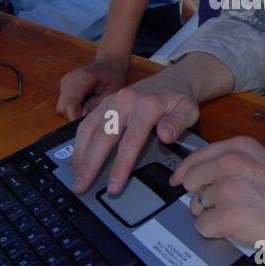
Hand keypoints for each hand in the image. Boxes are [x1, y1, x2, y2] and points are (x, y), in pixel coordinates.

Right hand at [57, 54, 127, 120]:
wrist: (110, 64)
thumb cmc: (114, 78)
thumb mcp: (111, 93)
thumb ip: (96, 105)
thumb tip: (82, 117)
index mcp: (83, 78)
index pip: (70, 103)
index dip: (75, 116)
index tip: (86, 122)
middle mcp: (70, 79)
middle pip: (63, 107)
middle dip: (75, 115)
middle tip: (91, 113)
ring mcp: (65, 81)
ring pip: (61, 107)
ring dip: (74, 111)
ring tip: (90, 105)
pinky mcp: (64, 85)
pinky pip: (63, 103)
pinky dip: (73, 107)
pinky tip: (85, 101)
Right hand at [71, 69, 201, 194]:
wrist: (174, 78)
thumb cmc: (180, 98)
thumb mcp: (188, 111)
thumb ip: (177, 124)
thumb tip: (165, 136)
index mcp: (146, 105)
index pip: (130, 141)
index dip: (120, 166)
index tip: (113, 187)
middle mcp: (125, 101)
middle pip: (103, 136)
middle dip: (90, 164)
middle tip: (81, 186)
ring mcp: (113, 100)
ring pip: (89, 127)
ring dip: (80, 153)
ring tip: (76, 176)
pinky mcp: (106, 102)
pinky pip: (87, 121)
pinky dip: (80, 141)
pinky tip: (78, 157)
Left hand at [172, 137, 264, 257]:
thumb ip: (241, 164)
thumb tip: (214, 176)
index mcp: (241, 148)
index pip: (197, 157)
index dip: (186, 172)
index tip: (180, 181)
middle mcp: (231, 163)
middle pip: (191, 181)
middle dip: (199, 196)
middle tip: (217, 207)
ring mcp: (228, 190)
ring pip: (196, 206)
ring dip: (210, 216)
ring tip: (234, 220)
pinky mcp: (229, 217)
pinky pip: (203, 227)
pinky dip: (214, 232)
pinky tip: (233, 231)